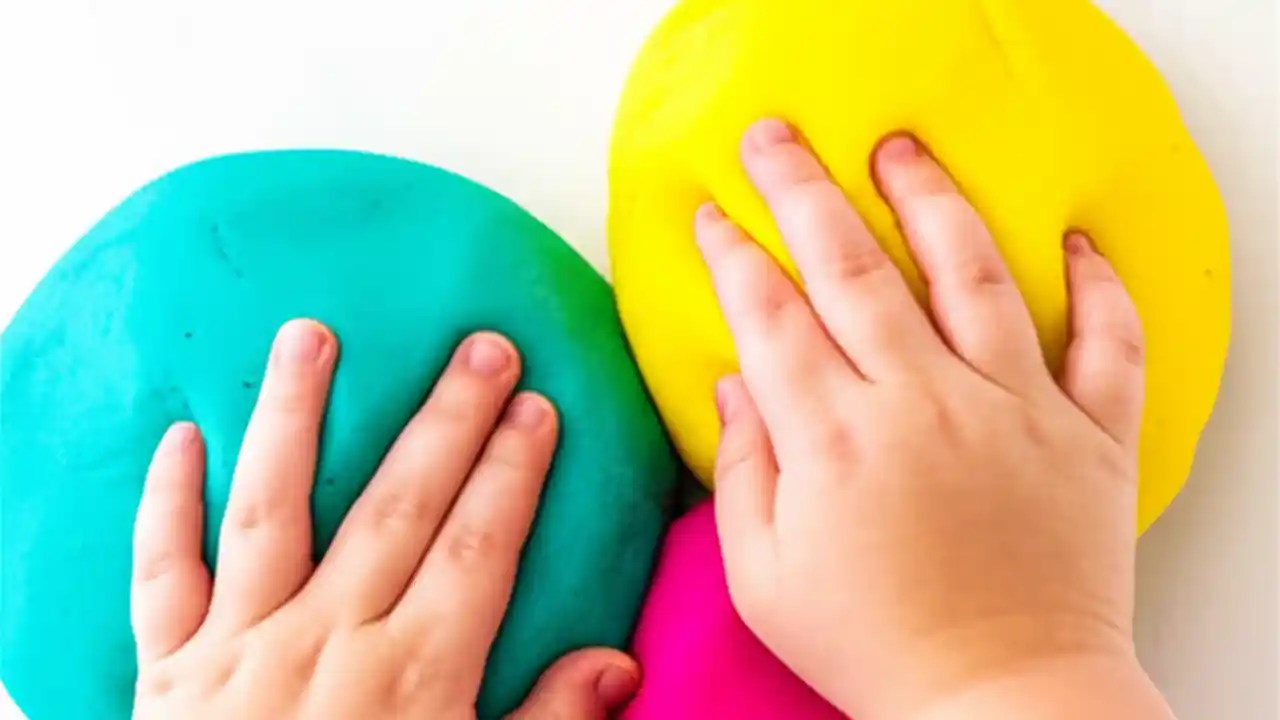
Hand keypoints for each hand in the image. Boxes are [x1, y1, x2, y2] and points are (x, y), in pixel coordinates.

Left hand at [131, 322, 637, 719]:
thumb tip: (616, 662)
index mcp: (412, 676)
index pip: (479, 548)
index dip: (513, 474)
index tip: (538, 409)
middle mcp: (327, 641)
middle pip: (398, 509)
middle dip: (446, 422)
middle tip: (481, 347)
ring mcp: (241, 647)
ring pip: (270, 510)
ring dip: (294, 419)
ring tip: (311, 336)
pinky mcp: (168, 670)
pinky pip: (161, 576)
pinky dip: (163, 506)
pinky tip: (179, 436)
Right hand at [699, 120, 1171, 718]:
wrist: (1001, 703)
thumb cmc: (876, 649)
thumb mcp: (765, 576)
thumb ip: (743, 468)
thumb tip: (733, 383)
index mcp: (834, 442)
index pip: (769, 315)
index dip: (734, 252)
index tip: (715, 212)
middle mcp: (921, 406)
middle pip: (851, 267)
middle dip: (802, 188)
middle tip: (775, 139)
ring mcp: (1012, 412)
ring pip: (971, 272)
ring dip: (928, 199)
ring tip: (899, 150)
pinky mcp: (1087, 436)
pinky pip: (1106, 341)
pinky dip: (1097, 285)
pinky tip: (1073, 241)